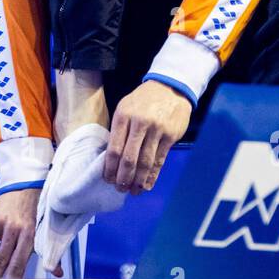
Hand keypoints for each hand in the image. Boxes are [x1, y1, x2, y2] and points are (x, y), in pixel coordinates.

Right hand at [0, 187, 61, 278]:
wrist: (23, 186)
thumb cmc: (33, 210)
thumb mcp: (41, 230)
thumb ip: (49, 252)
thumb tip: (58, 273)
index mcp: (34, 236)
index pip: (26, 261)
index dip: (20, 277)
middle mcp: (22, 232)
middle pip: (13, 261)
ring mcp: (8, 227)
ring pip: (0, 254)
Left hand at [104, 79, 190, 194]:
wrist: (170, 88)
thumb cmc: (143, 100)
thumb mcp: (125, 107)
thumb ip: (119, 129)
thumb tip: (112, 157)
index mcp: (123, 116)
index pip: (114, 149)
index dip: (110, 168)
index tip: (107, 179)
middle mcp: (139, 123)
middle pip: (129, 158)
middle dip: (123, 178)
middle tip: (119, 189)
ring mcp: (157, 130)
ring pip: (145, 162)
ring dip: (138, 180)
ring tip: (133, 191)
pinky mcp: (170, 136)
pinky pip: (160, 160)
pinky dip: (153, 175)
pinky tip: (148, 184)